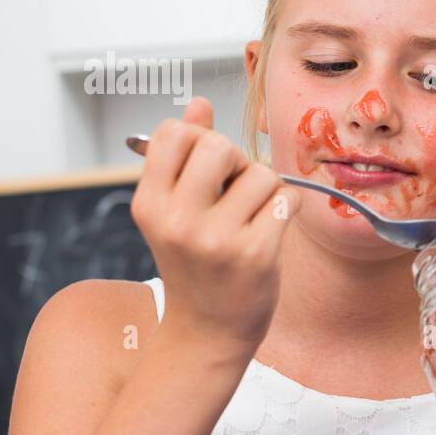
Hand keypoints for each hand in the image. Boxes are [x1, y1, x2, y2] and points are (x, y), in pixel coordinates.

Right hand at [130, 96, 300, 353]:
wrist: (208, 330)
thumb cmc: (196, 263)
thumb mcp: (176, 211)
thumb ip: (185, 155)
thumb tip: (199, 103)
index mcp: (149, 204)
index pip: (172, 133)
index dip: (198, 140)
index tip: (206, 171)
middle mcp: (177, 220)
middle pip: (218, 145)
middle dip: (236, 161)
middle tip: (234, 192)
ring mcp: (217, 239)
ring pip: (261, 173)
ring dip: (266, 189)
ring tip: (252, 217)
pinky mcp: (256, 254)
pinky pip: (287, 199)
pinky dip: (286, 208)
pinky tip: (270, 231)